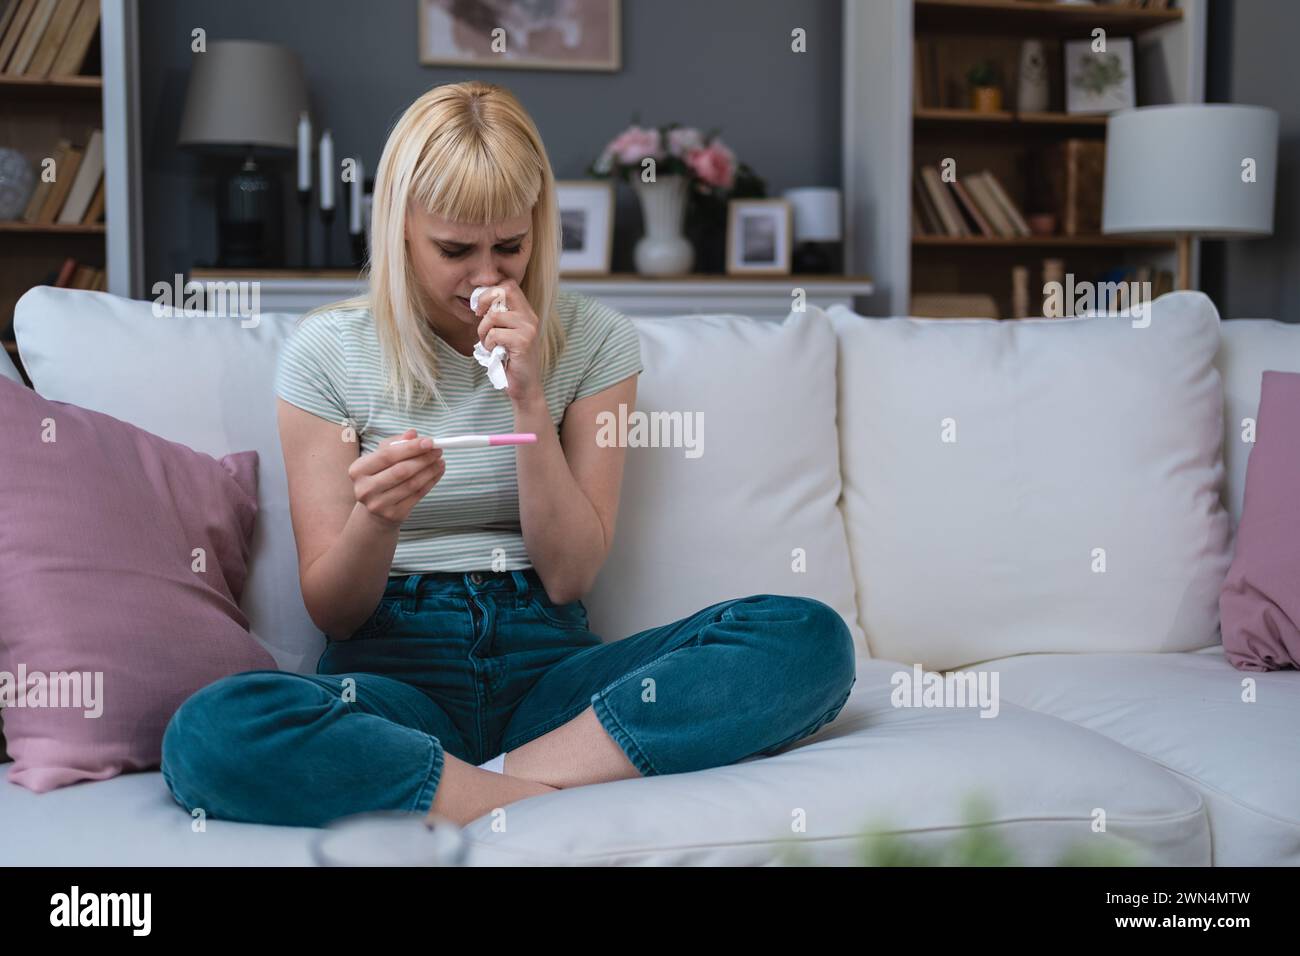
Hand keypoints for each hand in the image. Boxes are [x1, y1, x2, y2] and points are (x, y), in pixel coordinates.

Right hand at [349, 428, 444, 529]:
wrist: (376, 507)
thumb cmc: (380, 475)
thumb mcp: (382, 457)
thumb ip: (396, 443)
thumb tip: (412, 433)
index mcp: (358, 469)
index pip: (387, 455)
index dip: (410, 448)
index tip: (429, 442)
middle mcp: (365, 488)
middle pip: (401, 471)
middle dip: (423, 459)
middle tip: (438, 451)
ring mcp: (378, 504)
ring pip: (412, 484)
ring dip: (430, 470)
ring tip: (440, 461)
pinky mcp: (393, 514)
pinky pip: (417, 495)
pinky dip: (430, 482)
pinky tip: (437, 472)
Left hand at [472, 278, 542, 404]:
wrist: (525, 387)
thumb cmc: (511, 361)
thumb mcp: (505, 334)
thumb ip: (498, 318)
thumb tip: (478, 302)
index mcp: (526, 313)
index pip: (509, 285)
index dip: (490, 291)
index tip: (480, 308)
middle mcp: (530, 317)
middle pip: (504, 290)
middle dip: (485, 301)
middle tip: (478, 316)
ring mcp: (528, 329)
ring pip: (494, 316)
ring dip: (483, 331)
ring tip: (488, 343)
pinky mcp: (523, 342)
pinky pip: (495, 334)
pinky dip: (488, 344)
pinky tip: (494, 352)